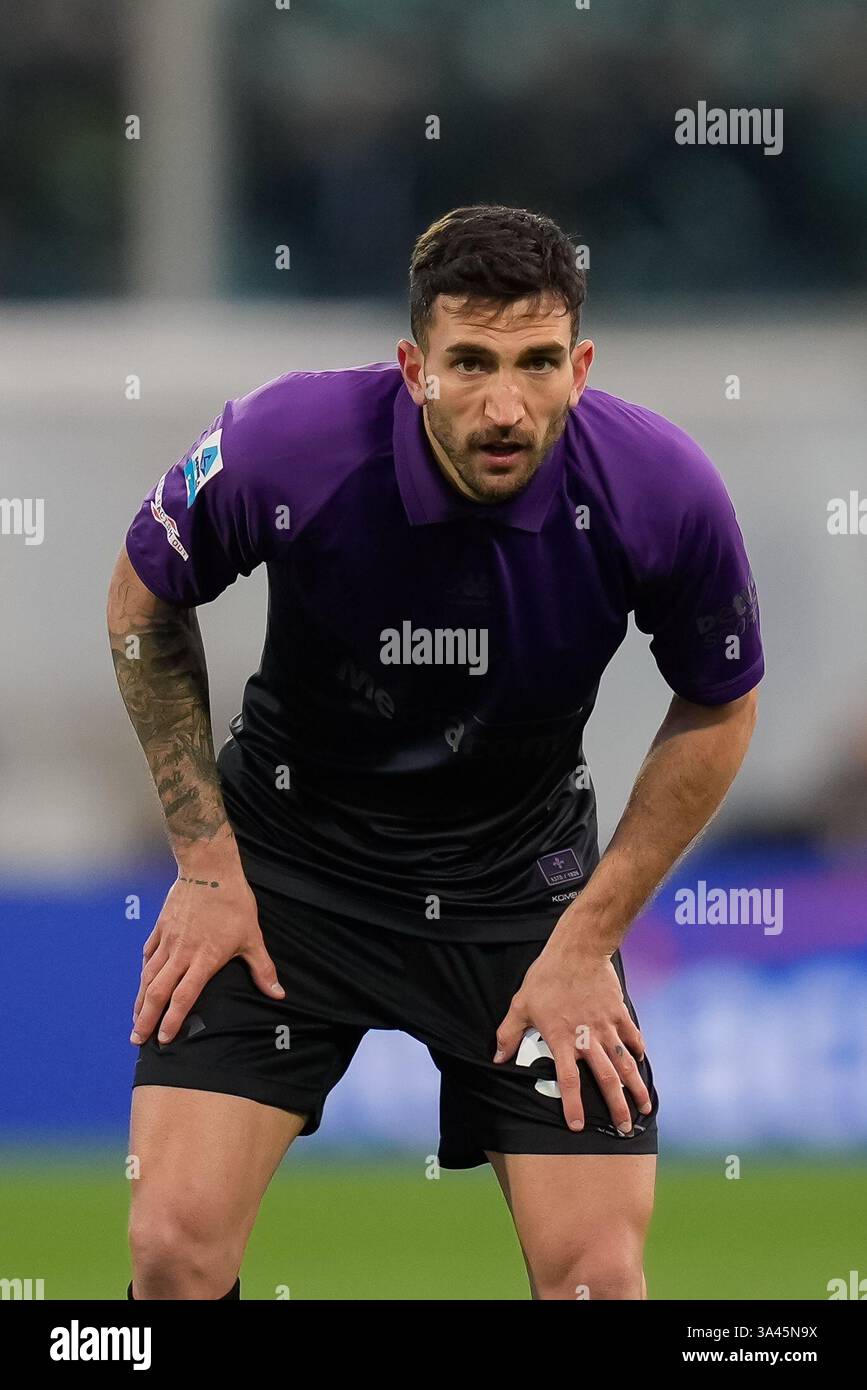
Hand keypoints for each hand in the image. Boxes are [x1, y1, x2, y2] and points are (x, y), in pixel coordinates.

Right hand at [130, 870, 283, 1045]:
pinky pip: (148, 955)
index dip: (173, 1020)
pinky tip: (143, 983)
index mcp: (204, 959)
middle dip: (146, 1018)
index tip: (165, 1038)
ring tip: (136, 1019)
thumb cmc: (234, 903)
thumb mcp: (252, 937)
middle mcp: (181, 953)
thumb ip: (262, 969)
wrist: (209, 869)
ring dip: (140, 1000)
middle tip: (138, 1039)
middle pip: (158, 992)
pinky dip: (144, 972)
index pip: (183, 997)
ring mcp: (168, 940)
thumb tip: (278, 993)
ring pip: (148, 976)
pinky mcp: (161, 928)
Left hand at [492, 934, 651, 1133]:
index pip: (568, 1080)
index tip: (577, 1126)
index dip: (572, 1105)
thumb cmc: (546, 977)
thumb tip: (497, 1058)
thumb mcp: (520, 1005)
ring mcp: (606, 1026)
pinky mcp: (619, 1012)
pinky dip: (638, 1051)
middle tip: (624, 1128)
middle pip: (606, 1079)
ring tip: (644, 1108)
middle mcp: (587, 1037)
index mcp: (561, 1038)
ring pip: (625, 1063)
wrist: (578, 949)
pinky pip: (632, 1036)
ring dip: (635, 1086)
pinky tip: (641, 1064)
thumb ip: (509, 1034)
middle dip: (617, 1106)